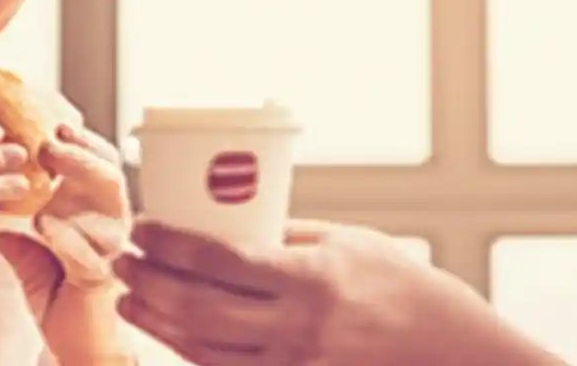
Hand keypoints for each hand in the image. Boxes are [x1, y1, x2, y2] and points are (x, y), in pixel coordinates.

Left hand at [0, 124, 131, 293]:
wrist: (83, 347)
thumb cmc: (65, 300)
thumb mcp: (31, 262)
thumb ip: (14, 238)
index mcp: (98, 215)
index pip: (100, 166)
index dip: (83, 142)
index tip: (55, 123)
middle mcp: (111, 225)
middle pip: (110, 172)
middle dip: (83, 150)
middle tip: (51, 138)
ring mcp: (113, 250)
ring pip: (112, 198)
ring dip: (82, 173)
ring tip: (52, 161)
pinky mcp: (103, 278)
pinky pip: (89, 251)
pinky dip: (68, 235)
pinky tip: (45, 223)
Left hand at [115, 220, 557, 365]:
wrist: (453, 354)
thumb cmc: (406, 288)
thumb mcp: (351, 243)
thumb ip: (290, 237)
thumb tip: (230, 222)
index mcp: (310, 279)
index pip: (218, 260)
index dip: (169, 244)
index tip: (141, 227)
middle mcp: (297, 329)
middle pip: (198, 309)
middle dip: (150, 284)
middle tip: (123, 261)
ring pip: (204, 350)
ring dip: (159, 323)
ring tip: (131, 299)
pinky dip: (193, 356)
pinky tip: (172, 337)